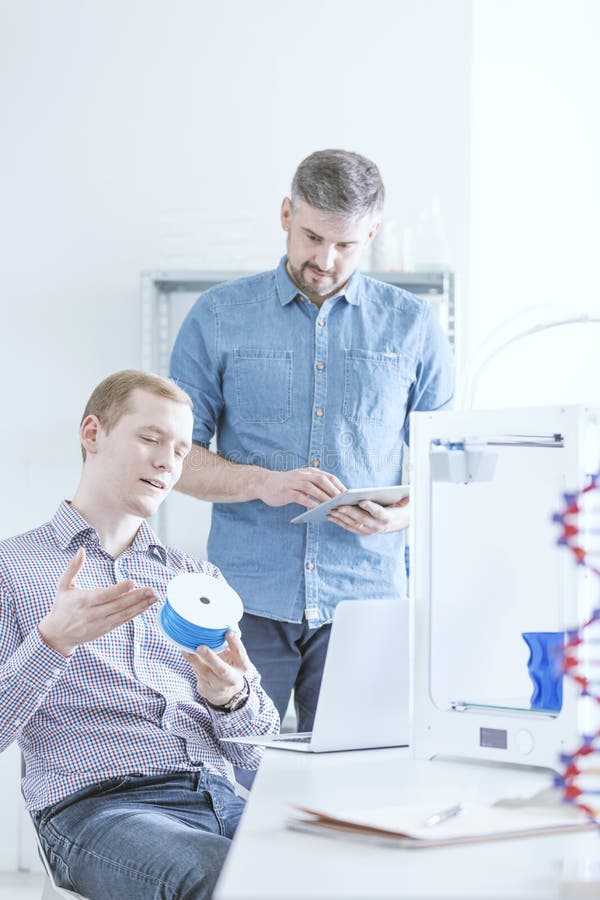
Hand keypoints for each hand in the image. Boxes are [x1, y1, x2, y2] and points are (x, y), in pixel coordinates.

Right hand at [38, 547, 157, 656]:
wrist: (57, 635)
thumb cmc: (62, 606)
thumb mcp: (63, 586)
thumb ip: (73, 567)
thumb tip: (81, 550)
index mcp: (83, 600)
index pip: (104, 595)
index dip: (119, 589)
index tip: (133, 582)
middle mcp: (93, 613)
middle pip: (118, 605)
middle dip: (136, 597)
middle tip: (151, 590)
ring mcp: (100, 623)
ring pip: (123, 614)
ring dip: (140, 606)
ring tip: (154, 597)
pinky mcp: (105, 629)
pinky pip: (123, 621)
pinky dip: (135, 613)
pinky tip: (146, 606)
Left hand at [183, 630, 252, 706]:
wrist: (227, 693)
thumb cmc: (230, 667)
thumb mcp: (235, 657)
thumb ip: (230, 645)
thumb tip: (221, 626)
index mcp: (242, 667)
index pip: (240, 655)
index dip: (235, 644)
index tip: (228, 632)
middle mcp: (232, 678)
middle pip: (222, 670)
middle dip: (211, 658)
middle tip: (200, 648)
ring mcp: (219, 686)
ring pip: (205, 672)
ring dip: (194, 660)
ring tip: (187, 649)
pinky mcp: (206, 689)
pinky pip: (197, 675)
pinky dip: (191, 663)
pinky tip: (186, 653)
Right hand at [256, 467, 345, 507]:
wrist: (265, 484)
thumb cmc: (287, 485)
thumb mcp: (302, 481)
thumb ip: (315, 485)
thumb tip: (333, 496)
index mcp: (309, 472)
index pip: (328, 476)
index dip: (339, 485)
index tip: (348, 495)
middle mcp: (303, 475)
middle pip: (322, 480)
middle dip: (334, 490)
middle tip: (343, 500)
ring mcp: (294, 482)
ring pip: (312, 487)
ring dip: (324, 496)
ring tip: (333, 506)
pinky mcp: (287, 491)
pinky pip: (301, 497)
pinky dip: (310, 502)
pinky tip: (317, 509)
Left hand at [327, 496, 409, 534]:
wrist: (399, 523)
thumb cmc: (398, 508)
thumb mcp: (403, 501)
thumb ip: (405, 498)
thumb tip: (410, 491)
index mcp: (388, 518)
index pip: (379, 512)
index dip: (370, 507)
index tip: (361, 500)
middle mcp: (378, 527)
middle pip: (362, 519)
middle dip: (349, 512)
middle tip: (338, 505)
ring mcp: (370, 531)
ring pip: (353, 525)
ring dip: (341, 518)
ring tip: (331, 510)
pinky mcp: (363, 533)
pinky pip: (350, 528)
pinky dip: (340, 522)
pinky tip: (332, 516)